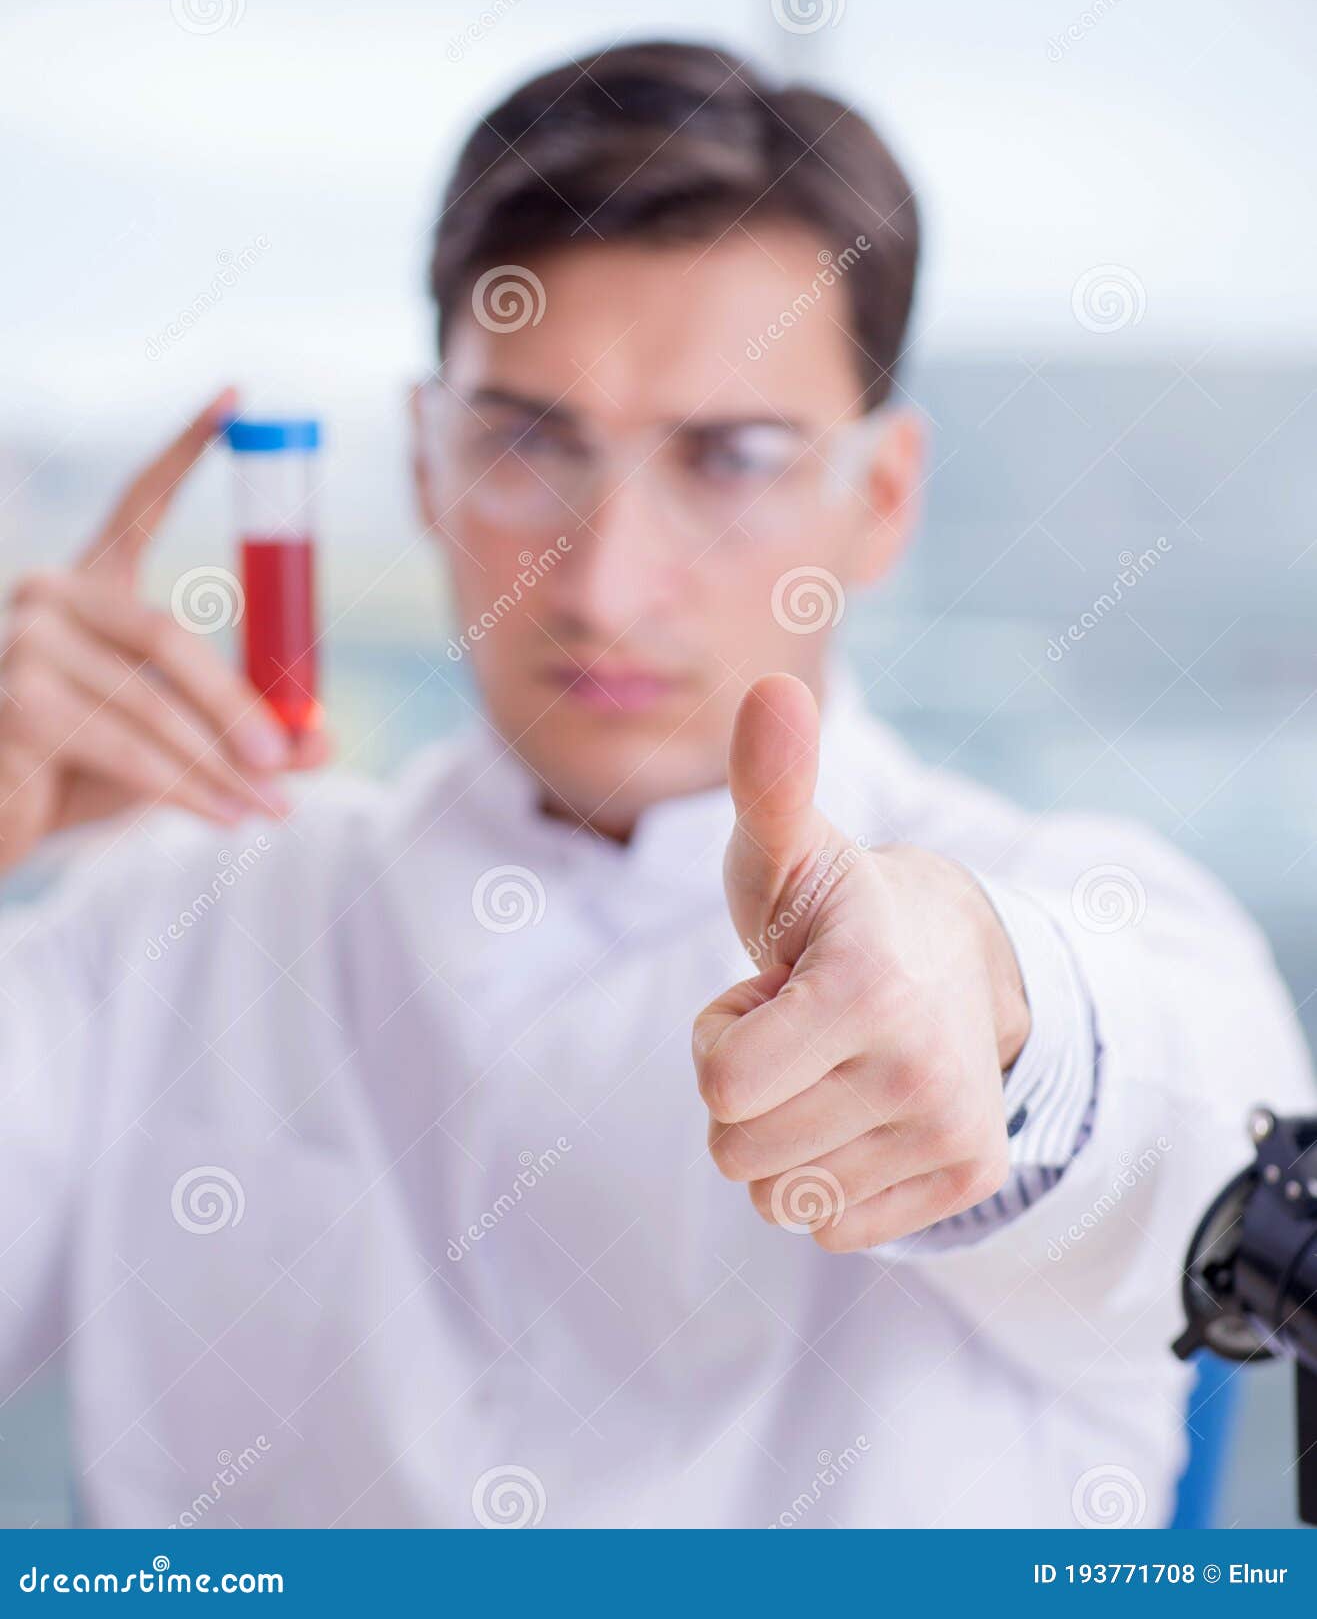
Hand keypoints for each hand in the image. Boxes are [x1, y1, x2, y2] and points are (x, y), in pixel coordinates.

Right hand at [0, 390, 329, 875]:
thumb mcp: (180, 746)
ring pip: (152, 700)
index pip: (137, 498)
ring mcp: (24, 643)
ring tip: (272, 806)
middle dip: (240, 707)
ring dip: (221, 762)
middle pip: (169, 636)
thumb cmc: (86, 771)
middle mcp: (50, 594)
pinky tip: (226, 817)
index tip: (234, 396)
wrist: (4, 822)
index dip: (184, 447)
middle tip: (292, 758)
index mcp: (92, 581)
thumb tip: (325, 739)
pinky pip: (124, 746)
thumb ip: (247, 736)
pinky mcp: (15, 701)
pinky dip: (184, 788)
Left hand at [692, 673, 1029, 1251]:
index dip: (720, 1037)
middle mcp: (922, 1071)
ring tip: (829, 1062)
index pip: (717, 1086)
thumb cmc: (833, 906)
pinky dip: (827, 1176)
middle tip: (797, 1029)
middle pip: (737, 1152)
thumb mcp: (789, 849)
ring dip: (783, 1132)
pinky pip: (832, 1228)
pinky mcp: (967, 1178)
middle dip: (744, 1090)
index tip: (768, 992)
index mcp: (867, 989)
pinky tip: (860, 1107)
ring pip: (779, 1197)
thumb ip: (768, 783)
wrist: (949, 952)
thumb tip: (772, 692)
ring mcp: (952, 1131)